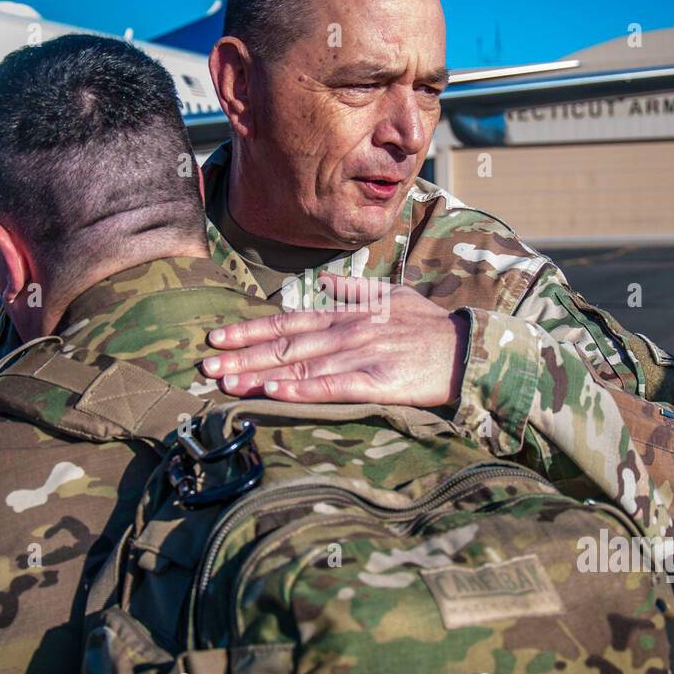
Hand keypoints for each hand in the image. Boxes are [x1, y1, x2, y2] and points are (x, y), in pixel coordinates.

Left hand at [202, 275, 467, 405]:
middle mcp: (348, 332)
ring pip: (303, 366)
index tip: (216, 339)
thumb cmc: (428, 326)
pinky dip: (305, 389)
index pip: (288, 322)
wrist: (467, 349)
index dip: (249, 330)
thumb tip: (319, 280)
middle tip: (206, 368)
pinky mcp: (379, 383)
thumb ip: (352, 289)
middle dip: (243, 356)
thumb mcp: (390, 295)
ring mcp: (362, 356)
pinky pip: (335, 387)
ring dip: (263, 374)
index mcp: (347, 313)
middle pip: (286, 345)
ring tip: (229, 384)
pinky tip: (279, 392)